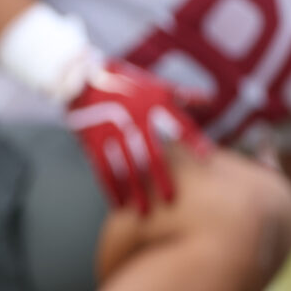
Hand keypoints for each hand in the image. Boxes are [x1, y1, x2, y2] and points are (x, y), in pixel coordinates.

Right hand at [63, 60, 210, 213]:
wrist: (80, 79)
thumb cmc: (124, 82)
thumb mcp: (154, 84)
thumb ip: (182, 95)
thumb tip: (210, 99)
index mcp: (152, 103)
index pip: (179, 124)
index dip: (194, 141)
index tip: (208, 158)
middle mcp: (134, 118)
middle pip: (151, 153)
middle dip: (162, 178)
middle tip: (171, 199)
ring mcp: (112, 131)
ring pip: (126, 166)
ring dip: (136, 190)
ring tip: (144, 211)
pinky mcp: (94, 140)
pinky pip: (104, 168)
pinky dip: (111, 187)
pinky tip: (118, 204)